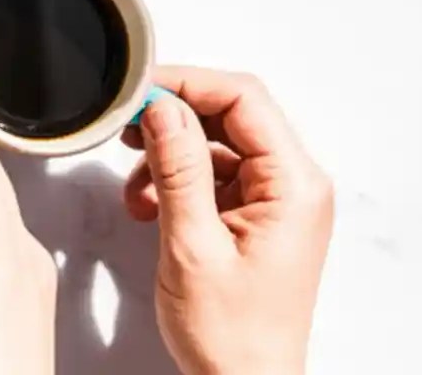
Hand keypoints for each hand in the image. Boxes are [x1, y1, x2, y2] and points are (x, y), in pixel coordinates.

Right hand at [123, 67, 333, 374]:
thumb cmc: (232, 336)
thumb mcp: (192, 245)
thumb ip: (178, 169)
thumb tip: (162, 109)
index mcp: (294, 186)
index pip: (244, 100)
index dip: (188, 84)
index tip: (141, 90)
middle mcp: (293, 186)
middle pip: (231, 116)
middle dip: (173, 118)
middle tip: (127, 128)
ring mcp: (275, 200)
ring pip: (216, 143)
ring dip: (168, 155)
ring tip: (135, 182)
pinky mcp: (255, 215)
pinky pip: (213, 174)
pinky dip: (174, 180)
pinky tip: (149, 204)